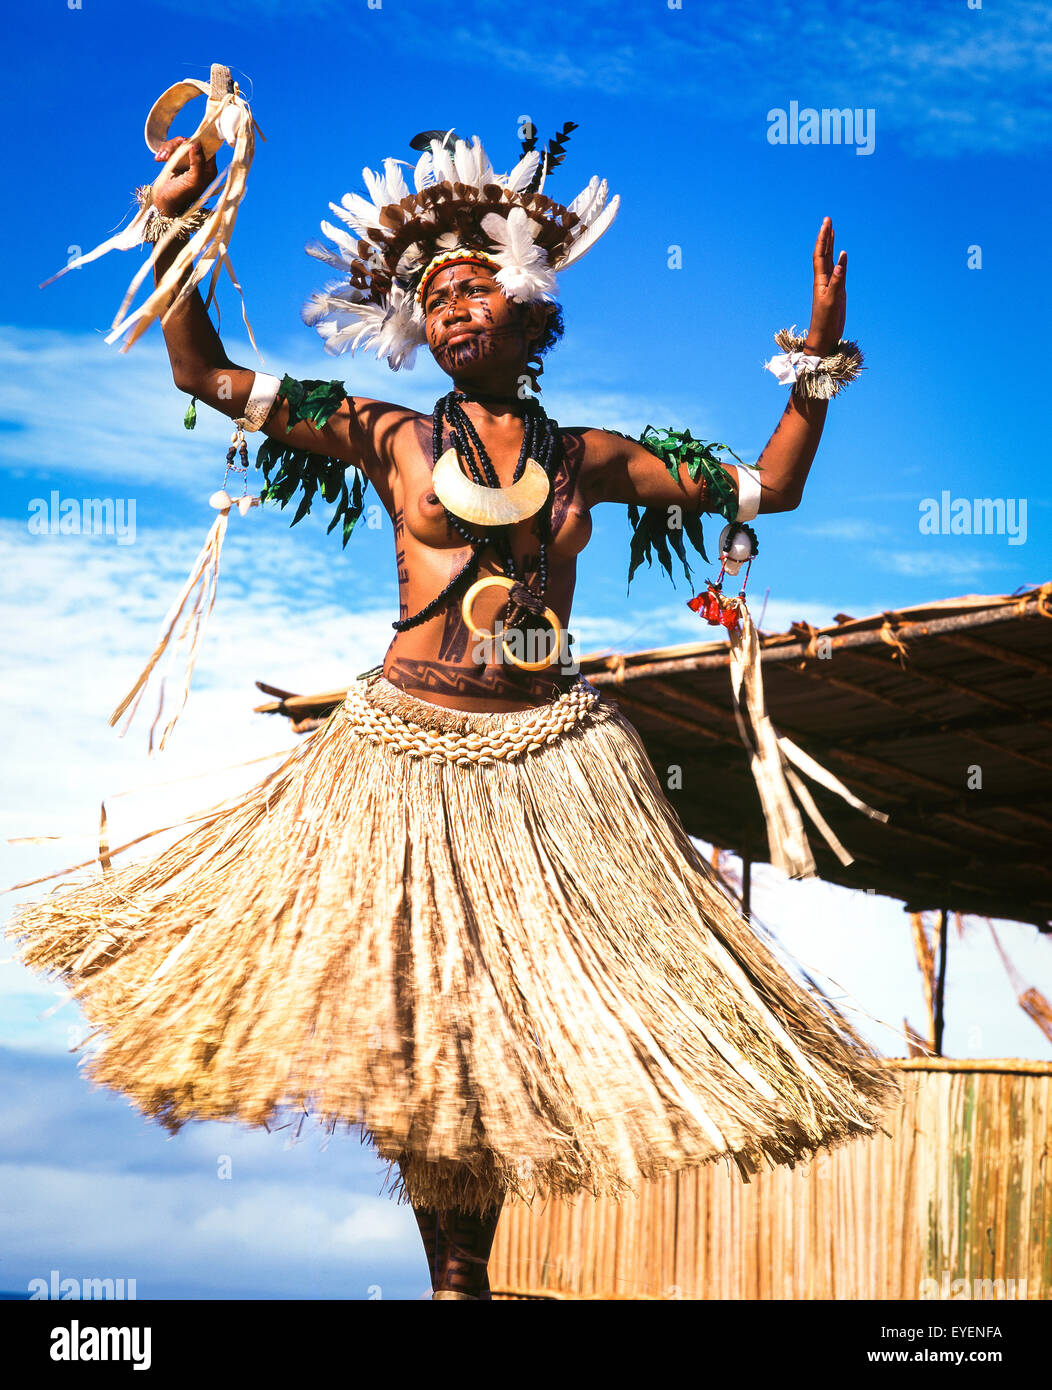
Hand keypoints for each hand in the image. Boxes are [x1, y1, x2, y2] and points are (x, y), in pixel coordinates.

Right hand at [150, 136, 216, 217]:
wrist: (163, 203)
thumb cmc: (180, 195)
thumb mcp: (193, 180)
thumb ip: (198, 162)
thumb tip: (197, 143)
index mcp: (209, 170)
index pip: (208, 148)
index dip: (198, 141)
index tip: (185, 142)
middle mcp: (200, 164)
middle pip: (191, 142)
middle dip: (178, 145)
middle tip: (168, 154)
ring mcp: (187, 162)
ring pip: (180, 144)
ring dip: (168, 148)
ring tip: (162, 158)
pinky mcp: (176, 161)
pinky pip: (171, 148)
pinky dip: (164, 151)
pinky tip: (159, 159)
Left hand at [803, 217, 846, 355]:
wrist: (824, 337)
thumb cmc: (825, 322)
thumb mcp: (831, 300)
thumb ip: (837, 281)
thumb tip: (841, 260)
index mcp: (820, 280)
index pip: (820, 254)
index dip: (823, 238)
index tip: (826, 223)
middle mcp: (824, 280)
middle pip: (823, 253)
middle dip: (826, 236)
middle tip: (828, 219)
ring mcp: (830, 285)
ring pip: (829, 261)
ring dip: (830, 246)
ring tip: (832, 232)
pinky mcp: (837, 291)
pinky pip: (838, 272)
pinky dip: (840, 261)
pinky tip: (842, 255)